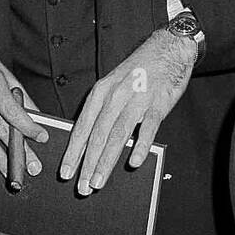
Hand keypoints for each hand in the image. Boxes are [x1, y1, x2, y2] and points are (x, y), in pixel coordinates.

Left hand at [59, 29, 196, 194]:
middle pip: (98, 135)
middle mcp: (116, 96)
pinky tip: (134, 161)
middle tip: (82, 186)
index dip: (73, 151)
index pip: (83, 126)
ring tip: (99, 181)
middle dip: (88, 164)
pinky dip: (140, 145)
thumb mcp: (113, 83)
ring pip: (118, 135)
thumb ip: (102, 109)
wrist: (168, 48)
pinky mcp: (158, 104)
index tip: (66, 171)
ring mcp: (137, 100)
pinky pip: (147, 128)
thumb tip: (88, 139)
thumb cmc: (138, 69)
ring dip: (106, 161)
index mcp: (102, 91)